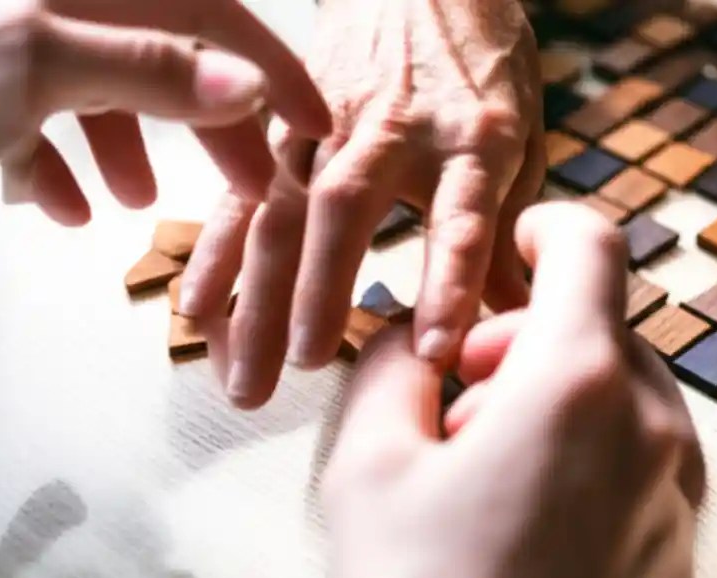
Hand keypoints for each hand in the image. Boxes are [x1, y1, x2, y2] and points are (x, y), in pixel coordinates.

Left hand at [0, 0, 330, 221]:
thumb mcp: (38, 65)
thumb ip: (149, 71)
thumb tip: (247, 88)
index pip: (208, 12)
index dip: (271, 68)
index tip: (313, 127)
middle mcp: (51, 4)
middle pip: (160, 53)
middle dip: (205, 124)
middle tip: (245, 190)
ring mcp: (6, 43)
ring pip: (98, 91)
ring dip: (129, 149)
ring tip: (137, 206)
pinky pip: (34, 120)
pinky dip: (57, 163)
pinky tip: (61, 209)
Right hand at [177, 0, 543, 408]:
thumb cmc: (478, 64)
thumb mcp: (519, 137)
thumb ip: (510, 232)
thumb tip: (518, 322)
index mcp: (472, 138)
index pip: (461, 217)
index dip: (449, 283)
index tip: (434, 351)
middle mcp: (393, 130)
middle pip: (346, 209)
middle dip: (318, 291)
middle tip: (302, 369)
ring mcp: (327, 124)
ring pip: (282, 206)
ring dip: (257, 294)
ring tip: (243, 374)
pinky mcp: (282, 122)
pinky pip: (242, 192)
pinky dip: (217, 254)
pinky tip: (197, 312)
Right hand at [322, 203, 703, 577]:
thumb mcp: (368, 463)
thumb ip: (395, 360)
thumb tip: (420, 328)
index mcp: (577, 386)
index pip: (592, 247)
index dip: (548, 226)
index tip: (513, 240)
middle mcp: (652, 433)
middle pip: (605, 330)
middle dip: (530, 338)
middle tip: (459, 394)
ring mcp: (679, 503)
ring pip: (628, 401)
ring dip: (561, 401)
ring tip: (487, 469)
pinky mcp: (680, 561)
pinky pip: (644, 471)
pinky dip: (591, 462)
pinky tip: (523, 527)